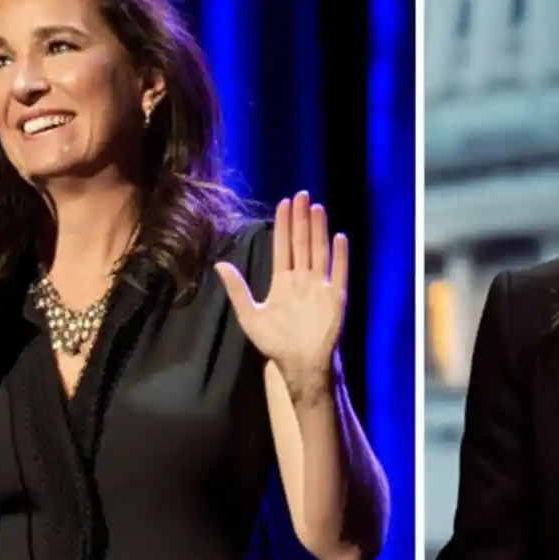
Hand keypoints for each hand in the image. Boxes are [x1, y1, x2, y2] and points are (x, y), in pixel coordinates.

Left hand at [216, 191, 346, 396]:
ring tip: (316, 208)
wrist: (300, 364)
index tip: (284, 202)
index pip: (283, 246)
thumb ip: (237, 290)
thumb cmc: (275, 343)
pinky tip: (339, 238)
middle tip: (301, 195)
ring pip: (318, 252)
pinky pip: (338, 273)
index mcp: (282, 281)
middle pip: (301, 243)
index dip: (283, 225)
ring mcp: (319, 287)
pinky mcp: (334, 298)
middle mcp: (302, 279)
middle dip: (301, 219)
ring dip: (318, 230)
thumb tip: (219, 265)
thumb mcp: (249, 316)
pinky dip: (339, 256)